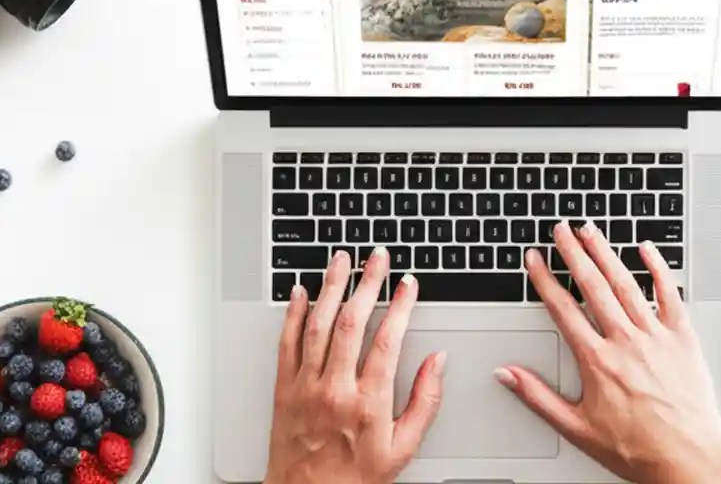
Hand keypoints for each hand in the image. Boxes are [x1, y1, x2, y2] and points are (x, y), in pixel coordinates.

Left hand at [265, 249, 446, 483]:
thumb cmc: (355, 478)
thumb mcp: (404, 448)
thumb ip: (425, 402)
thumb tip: (437, 363)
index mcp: (368, 402)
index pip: (387, 340)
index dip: (400, 306)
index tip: (408, 284)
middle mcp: (334, 388)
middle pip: (352, 321)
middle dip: (367, 283)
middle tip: (377, 258)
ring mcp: (306, 386)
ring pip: (319, 324)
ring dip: (331, 287)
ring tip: (341, 260)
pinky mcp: (284, 388)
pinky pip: (287, 342)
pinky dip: (294, 314)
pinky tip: (302, 292)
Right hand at [496, 222, 720, 483]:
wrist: (689, 458)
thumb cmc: (638, 448)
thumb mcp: (577, 428)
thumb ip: (538, 397)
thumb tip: (507, 374)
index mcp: (598, 361)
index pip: (563, 310)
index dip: (545, 280)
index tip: (534, 260)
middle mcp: (626, 342)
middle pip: (593, 286)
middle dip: (573, 253)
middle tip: (560, 230)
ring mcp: (656, 336)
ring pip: (626, 284)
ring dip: (605, 253)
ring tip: (590, 231)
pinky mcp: (683, 337)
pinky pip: (669, 294)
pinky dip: (657, 268)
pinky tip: (646, 249)